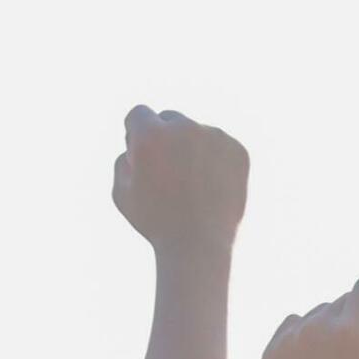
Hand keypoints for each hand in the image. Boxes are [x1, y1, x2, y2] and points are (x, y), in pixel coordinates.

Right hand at [112, 106, 247, 256]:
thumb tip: (136, 142)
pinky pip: (220, 147)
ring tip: (190, 188)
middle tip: (166, 173)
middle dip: (165, 138)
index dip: (135, 135)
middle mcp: (184, 127)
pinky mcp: (237, 149)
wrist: (198, 245)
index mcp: (151, 135)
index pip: (138, 114)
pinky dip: (214, 162)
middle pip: (170, 118)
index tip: (140, 154)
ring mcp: (215, 136)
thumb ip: (124, 159)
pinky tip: (208, 189)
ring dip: (191, 150)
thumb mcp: (121, 193)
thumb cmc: (155, 222)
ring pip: (197, 133)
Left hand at [263, 278, 358, 358]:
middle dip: (356, 318)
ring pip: (319, 312)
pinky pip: (295, 324)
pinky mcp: (272, 347)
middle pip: (344, 299)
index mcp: (351, 328)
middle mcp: (317, 324)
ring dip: (331, 328)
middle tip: (358, 356)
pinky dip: (306, 336)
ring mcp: (290, 335)